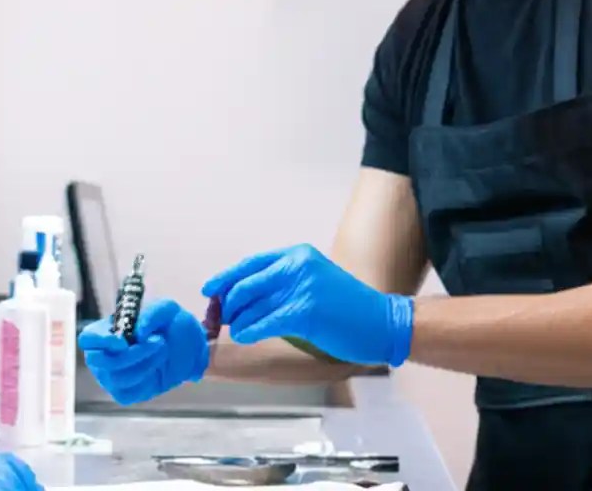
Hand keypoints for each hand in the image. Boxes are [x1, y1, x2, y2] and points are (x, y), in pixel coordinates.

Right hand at [77, 299, 208, 405]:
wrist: (189, 347)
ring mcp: (112, 377)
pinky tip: (156, 367)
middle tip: (157, 342)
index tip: (123, 341)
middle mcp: (103, 356)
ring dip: (145, 364)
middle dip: (130, 355)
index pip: (87, 339)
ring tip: (162, 350)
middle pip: (98, 361)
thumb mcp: (166, 310)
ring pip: (117, 378)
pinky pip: (129, 392)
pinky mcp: (126, 393)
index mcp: (105, 332)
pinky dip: (146, 380)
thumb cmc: (169, 324)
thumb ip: (152, 314)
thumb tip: (139, 333)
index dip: (99, 340)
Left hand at [201, 244, 413, 366]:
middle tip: (222, 318)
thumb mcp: (312, 283)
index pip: (251, 263)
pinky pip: (265, 321)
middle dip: (229, 304)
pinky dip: (250, 330)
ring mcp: (303, 286)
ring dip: (239, 321)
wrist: (382, 322)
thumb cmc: (345, 309)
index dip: (226, 277)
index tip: (209, 290)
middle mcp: (298, 265)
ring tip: (236, 329)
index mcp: (298, 255)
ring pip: (253, 305)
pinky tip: (245, 336)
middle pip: (246, 284)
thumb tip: (240, 300)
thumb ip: (281, 286)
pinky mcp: (306, 310)